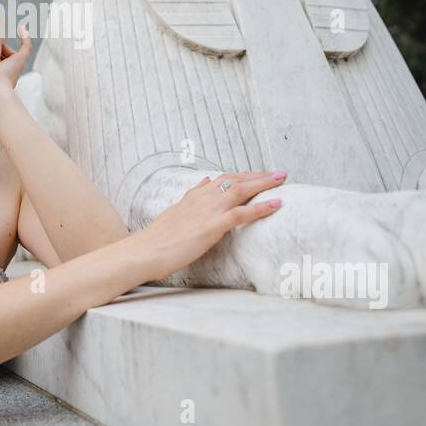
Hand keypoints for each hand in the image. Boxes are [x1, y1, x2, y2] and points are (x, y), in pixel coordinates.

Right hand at [139, 171, 284, 281]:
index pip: (222, 179)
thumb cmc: (156, 240)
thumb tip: (203, 181)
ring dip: (264, 183)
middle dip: (258, 175)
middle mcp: (201, 198)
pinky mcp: (212, 226)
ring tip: (282, 179)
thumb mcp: (173, 213)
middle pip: (235, 180)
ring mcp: (207, 211)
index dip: (242, 175)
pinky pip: (241, 214)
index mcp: (192, 196)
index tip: (257, 174)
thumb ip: (190, 198)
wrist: (143, 252)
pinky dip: (261, 207)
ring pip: (241, 190)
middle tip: (278, 173)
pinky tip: (277, 203)